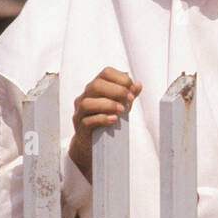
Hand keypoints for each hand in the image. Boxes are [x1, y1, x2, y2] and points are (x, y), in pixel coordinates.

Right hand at [67, 67, 141, 182]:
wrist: (93, 143)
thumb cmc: (107, 120)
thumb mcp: (121, 105)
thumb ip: (128, 95)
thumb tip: (138, 85)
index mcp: (95, 88)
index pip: (105, 73)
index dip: (120, 78)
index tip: (132, 88)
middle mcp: (84, 97)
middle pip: (95, 85)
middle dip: (117, 91)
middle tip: (130, 100)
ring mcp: (80, 113)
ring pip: (88, 103)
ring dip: (108, 104)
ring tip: (122, 110)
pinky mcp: (80, 128)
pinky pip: (87, 121)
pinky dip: (102, 119)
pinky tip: (113, 119)